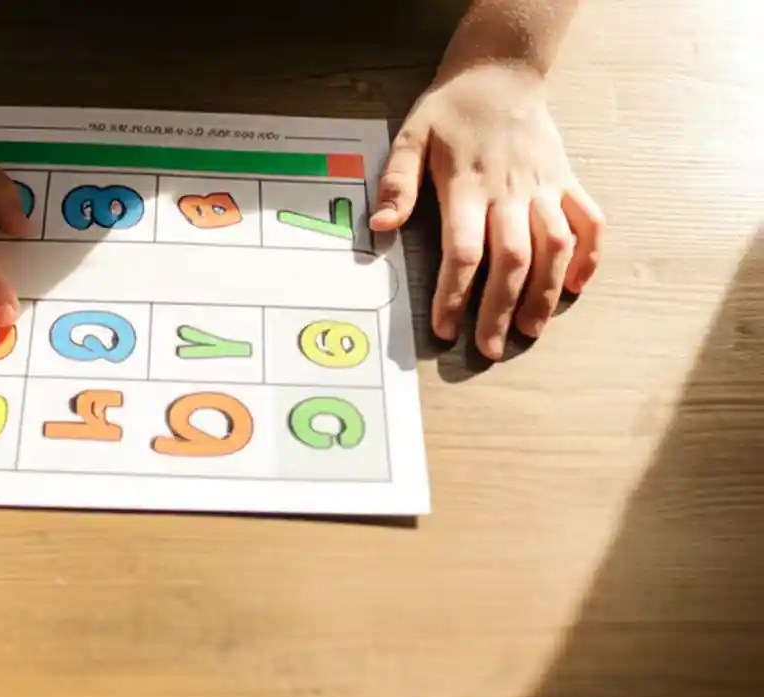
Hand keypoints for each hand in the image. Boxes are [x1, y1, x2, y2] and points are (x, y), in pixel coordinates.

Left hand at [370, 63, 604, 359]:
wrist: (500, 72)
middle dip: (501, 307)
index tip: (444, 328)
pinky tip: (577, 287)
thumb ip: (397, 183)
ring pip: (557, 246)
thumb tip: (382, 226)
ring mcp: (545, 186)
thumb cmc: (449, 111)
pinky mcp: (568, 180)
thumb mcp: (411, 137)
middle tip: (489, 348)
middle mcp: (511, 190)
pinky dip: (591, 255)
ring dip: (547, 292)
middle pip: (513, 258)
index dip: (454, 292)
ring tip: (530, 329)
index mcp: (467, 185)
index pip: (464, 249)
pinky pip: (590, 221)